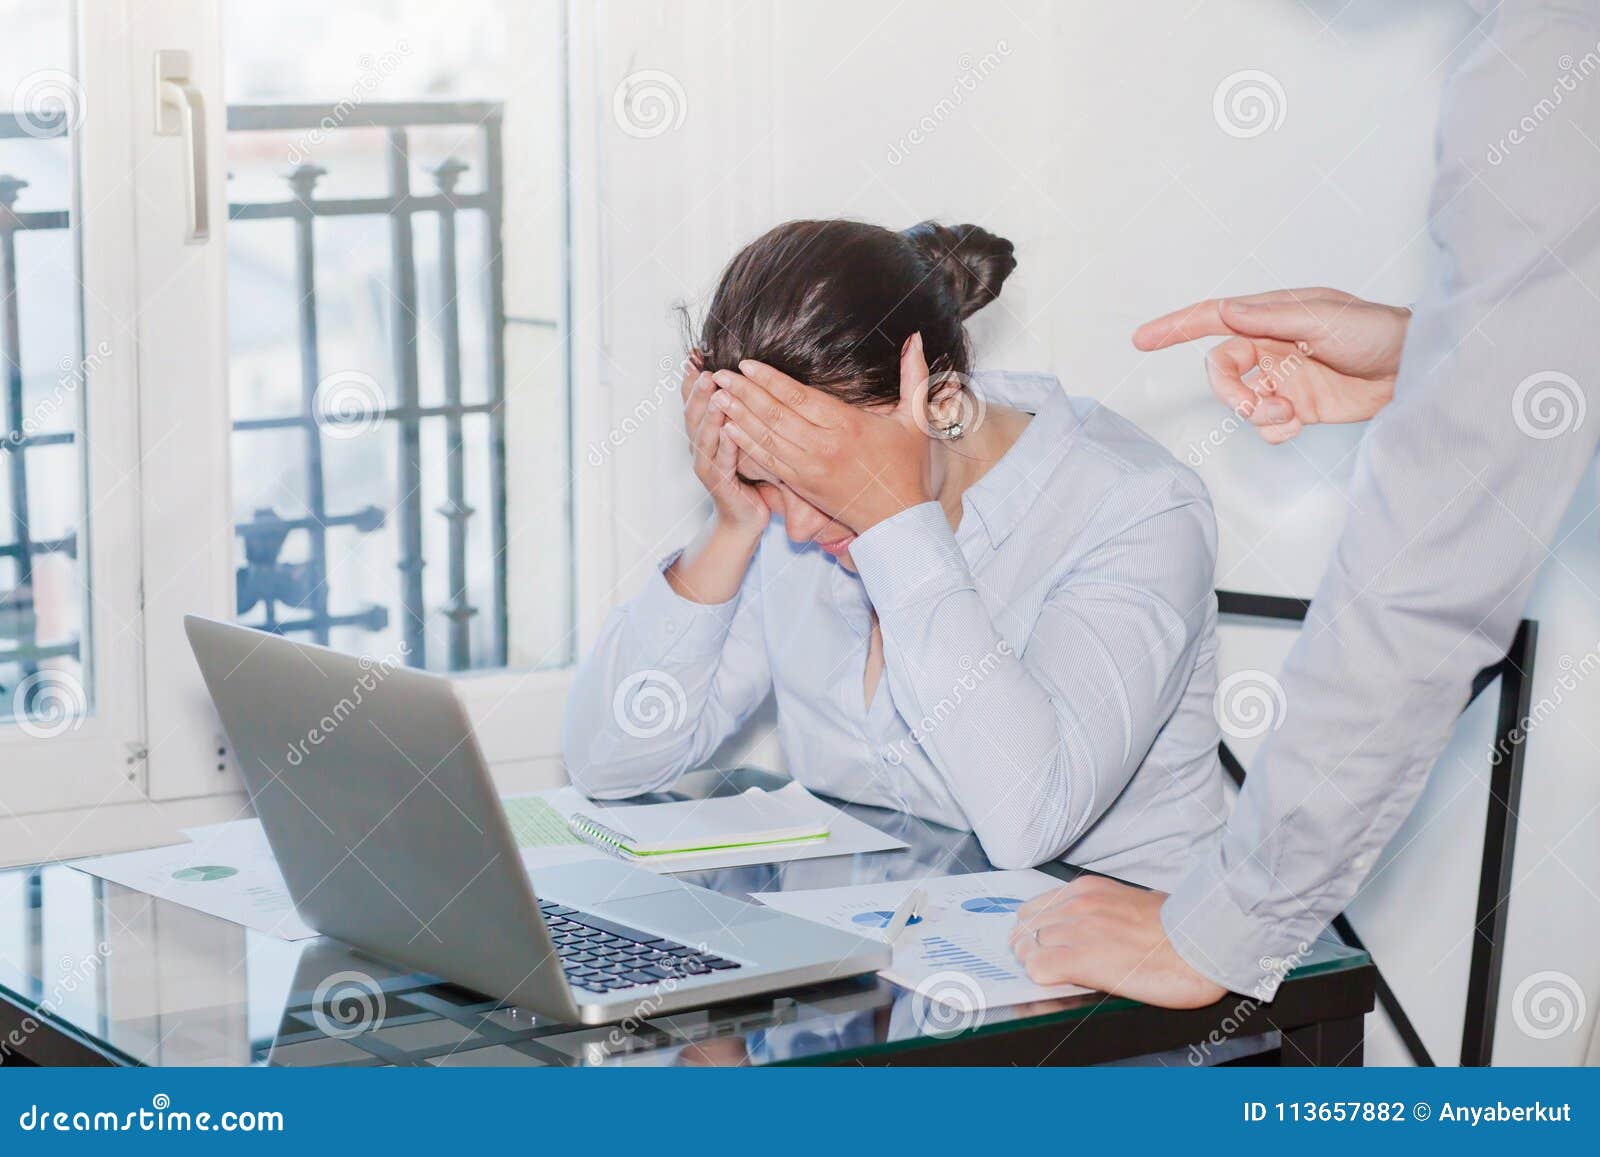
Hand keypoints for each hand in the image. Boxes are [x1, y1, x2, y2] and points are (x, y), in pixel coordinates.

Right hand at [681, 351, 768, 536]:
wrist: (746, 519)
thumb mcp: (741, 439)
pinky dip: (725, 445)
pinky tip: (729, 430)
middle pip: (694, 415)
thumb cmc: (748, 475)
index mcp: (703, 435)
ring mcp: (706, 467)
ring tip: (716, 393)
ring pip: (704, 436)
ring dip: (710, 414)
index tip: (694, 355)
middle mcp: (699, 448)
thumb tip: (739, 380)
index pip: (693, 402)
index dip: (692, 380)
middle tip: (705, 370)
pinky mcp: (718, 484)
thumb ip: (737, 413)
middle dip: (698, 392)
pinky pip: (722, 461)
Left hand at [709, 334, 934, 532]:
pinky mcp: (802, 487)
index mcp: (847, 426)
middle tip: (719, 374)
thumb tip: (916, 338)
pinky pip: (768, 462)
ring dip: (738, 416)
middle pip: (775, 415)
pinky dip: (746, 445)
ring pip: (767, 438)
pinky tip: (728, 429)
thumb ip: (914, 376)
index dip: (770, 380)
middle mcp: (823, 447)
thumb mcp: (915, 421)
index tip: (747, 364)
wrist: (898, 520)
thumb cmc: (907, 469)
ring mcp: (809, 469)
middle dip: (744, 393)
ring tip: (716, 396)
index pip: (799, 398)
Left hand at [1008, 876, 1225, 1008]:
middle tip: (1044, 965)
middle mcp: (1076, 905)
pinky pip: (1038, 969)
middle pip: (1024, 928)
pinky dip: (1044, 979)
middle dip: (1029, 948)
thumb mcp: (1135, 903)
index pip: (1035, 908)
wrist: (1202, 942)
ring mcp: (1077, 931)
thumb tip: (1098, 926)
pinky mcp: (1081, 960)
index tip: (1040, 945)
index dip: (1034, 931)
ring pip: (1026, 948)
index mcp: (1087, 889)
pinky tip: (1062, 983)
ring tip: (1055, 976)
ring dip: (1036, 964)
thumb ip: (1106, 910)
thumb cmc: (1181, 928)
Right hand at [1133, 288, 1410, 444]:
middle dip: (1228, 392)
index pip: (1213, 318)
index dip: (1175, 327)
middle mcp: (1272, 347)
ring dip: (1255, 414)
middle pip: (1222, 370)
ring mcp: (1284, 379)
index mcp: (1272, 317)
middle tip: (1252, 406)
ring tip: (1286, 415)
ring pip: (1240, 402)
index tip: (1143, 339)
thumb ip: (1271, 318)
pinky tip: (1297, 424)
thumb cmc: (1378, 331)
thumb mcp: (1323, 317)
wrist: (1418, 368)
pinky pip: (1265, 425)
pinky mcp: (1299, 408)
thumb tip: (1227, 311)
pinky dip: (1273, 430)